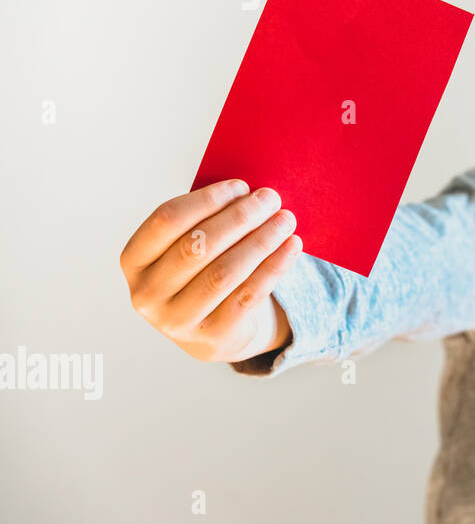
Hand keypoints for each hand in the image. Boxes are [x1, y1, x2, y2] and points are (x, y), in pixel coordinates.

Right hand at [120, 179, 300, 361]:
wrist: (213, 330)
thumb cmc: (201, 272)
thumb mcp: (189, 247)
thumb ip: (206, 221)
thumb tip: (251, 194)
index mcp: (134, 261)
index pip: (166, 220)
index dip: (207, 199)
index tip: (241, 186)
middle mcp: (147, 294)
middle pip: (197, 246)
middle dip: (239, 217)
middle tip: (270, 198)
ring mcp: (176, 321)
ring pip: (224, 272)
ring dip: (260, 240)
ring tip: (285, 219)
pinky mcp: (213, 337)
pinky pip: (249, 295)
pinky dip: (274, 266)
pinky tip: (292, 245)